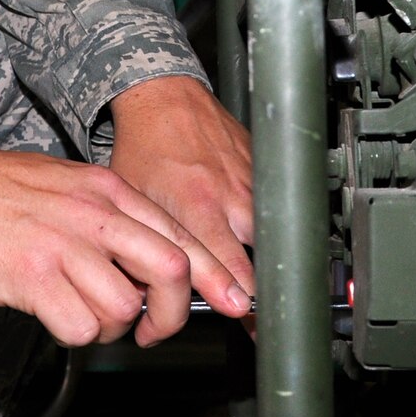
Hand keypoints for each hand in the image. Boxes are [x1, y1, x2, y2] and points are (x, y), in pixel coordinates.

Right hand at [0, 146, 241, 347]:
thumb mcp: (60, 185)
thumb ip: (106, 215)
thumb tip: (147, 256)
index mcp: (105, 188)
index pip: (181, 234)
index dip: (215, 276)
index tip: (234, 303)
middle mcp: (92, 212)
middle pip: (172, 271)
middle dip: (173, 314)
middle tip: (152, 331)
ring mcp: (63, 244)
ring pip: (125, 308)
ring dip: (111, 329)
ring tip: (83, 318)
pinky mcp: (32, 277)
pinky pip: (80, 328)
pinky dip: (75, 335)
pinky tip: (54, 318)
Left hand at [106, 76, 254, 319]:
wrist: (164, 98)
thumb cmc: (144, 148)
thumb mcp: (135, 201)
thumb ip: (147, 244)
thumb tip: (150, 292)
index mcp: (195, 206)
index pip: (224, 266)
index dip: (236, 299)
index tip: (245, 318)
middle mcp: (228, 196)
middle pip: (260, 256)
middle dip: (263, 290)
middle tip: (264, 316)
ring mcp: (251, 181)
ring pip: (274, 232)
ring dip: (273, 259)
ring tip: (280, 287)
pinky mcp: (262, 168)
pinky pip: (275, 205)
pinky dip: (275, 226)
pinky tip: (275, 243)